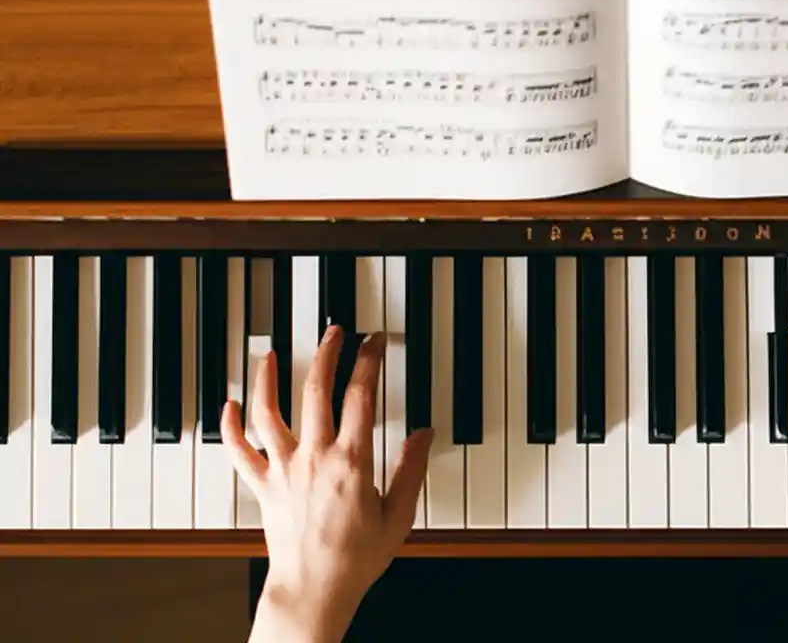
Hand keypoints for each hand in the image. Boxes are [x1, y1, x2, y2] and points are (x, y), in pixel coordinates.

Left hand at [223, 326, 433, 642]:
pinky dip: (231, 426)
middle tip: (333, 332)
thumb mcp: (399, 514)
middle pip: (315, 391)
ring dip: (267, 379)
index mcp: (352, 461)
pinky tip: (229, 405)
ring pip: (269, 412)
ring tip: (270, 355)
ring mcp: (284, 470)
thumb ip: (411, 469)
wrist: (314, 589)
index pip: (361, 396)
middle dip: (326, 354)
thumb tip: (424, 435)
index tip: (373, 343)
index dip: (368, 362)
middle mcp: (314, 457)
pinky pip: (240, 451)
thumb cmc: (355, 559)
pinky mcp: (263, 487)